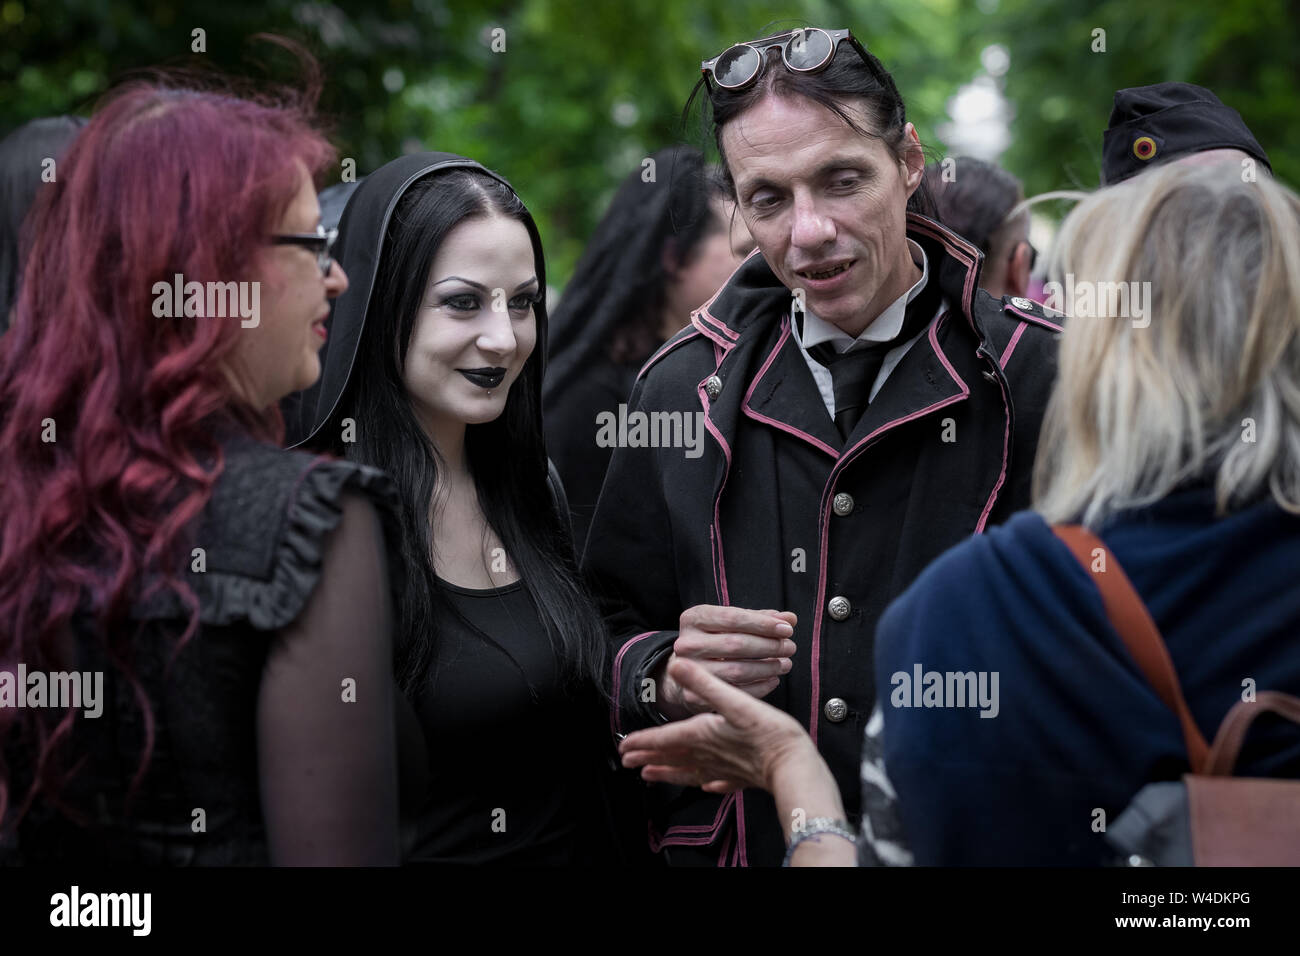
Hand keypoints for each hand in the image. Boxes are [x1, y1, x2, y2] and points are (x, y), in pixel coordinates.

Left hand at [620, 656, 814, 793]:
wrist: (796, 767)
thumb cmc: (768, 733)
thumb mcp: (735, 701)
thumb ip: (705, 684)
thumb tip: (677, 664)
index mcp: (703, 735)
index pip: (664, 739)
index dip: (642, 741)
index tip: (623, 746)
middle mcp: (709, 756)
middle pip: (671, 757)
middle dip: (648, 758)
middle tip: (627, 762)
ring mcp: (724, 771)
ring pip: (688, 772)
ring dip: (668, 773)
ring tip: (650, 776)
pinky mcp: (742, 779)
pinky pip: (717, 783)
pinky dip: (706, 783)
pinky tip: (706, 785)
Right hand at [657, 604, 796, 717]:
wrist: (686, 672)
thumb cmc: (715, 640)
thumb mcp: (731, 623)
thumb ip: (759, 618)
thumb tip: (789, 618)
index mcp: (693, 618)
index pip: (733, 618)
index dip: (763, 624)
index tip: (787, 629)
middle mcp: (686, 643)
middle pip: (736, 644)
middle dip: (769, 646)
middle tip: (790, 647)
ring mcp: (689, 671)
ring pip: (737, 670)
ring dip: (767, 667)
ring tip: (785, 664)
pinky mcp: (694, 696)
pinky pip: (735, 692)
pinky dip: (760, 687)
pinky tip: (773, 680)